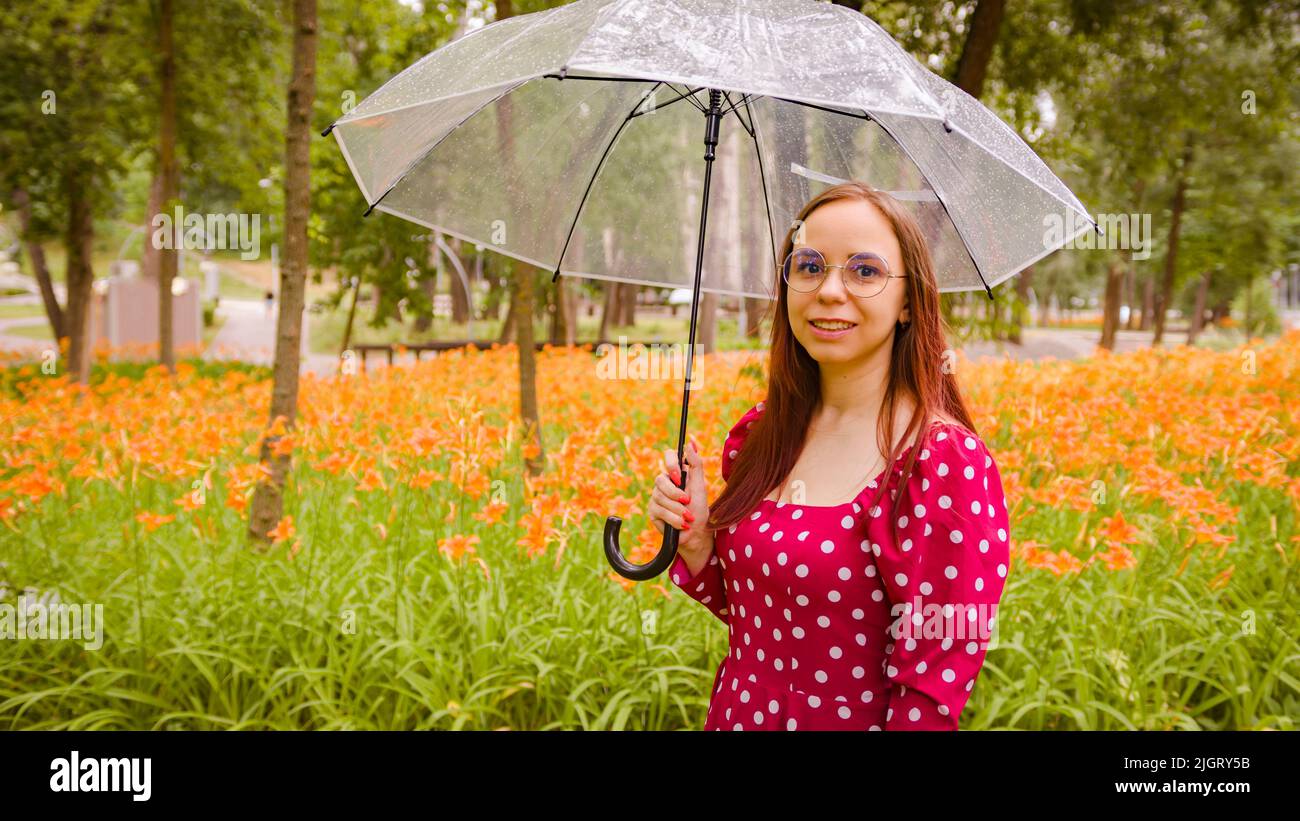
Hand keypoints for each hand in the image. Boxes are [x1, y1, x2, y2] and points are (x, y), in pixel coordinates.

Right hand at [647, 435, 712, 557]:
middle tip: (687, 502)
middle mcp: (664, 483)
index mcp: (677, 473)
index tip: (678, 477)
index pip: (668, 456)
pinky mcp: (653, 511)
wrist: (696, 534)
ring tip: (688, 518)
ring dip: (678, 510)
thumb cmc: (700, 509)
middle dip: (675, 494)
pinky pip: (659, 511)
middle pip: (660, 479)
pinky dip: (673, 519)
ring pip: (660, 498)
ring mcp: (656, 497)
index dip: (670, 464)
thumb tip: (690, 442)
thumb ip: (696, 464)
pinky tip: (681, 525)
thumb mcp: (701, 486)